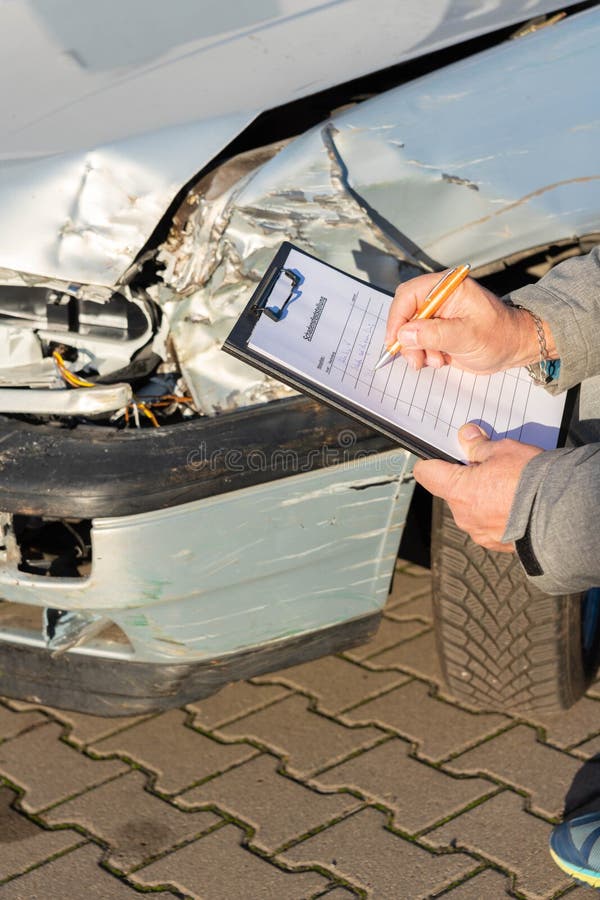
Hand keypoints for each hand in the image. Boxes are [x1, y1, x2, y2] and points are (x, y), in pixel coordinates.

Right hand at [385, 272, 548, 373]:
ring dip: (416, 350)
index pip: (409, 295)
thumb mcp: (468, 336)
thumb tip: (404, 334)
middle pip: (405, 314)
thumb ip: (435, 334)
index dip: (397, 318)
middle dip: (407, 339)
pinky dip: (423, 354)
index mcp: (447, 287)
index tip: (395, 340)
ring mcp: (437, 315)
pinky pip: (418, 342)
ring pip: (409, 331)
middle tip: (415, 359)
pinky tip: (439, 359)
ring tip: (436, 360)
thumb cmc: (500, 336)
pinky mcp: (437, 331)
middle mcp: (439, 297)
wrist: (515, 348)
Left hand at [414, 423, 542, 551]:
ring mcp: (479, 532)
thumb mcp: (503, 451)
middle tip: (490, 467)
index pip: (426, 473)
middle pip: (452, 491)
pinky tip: (516, 504)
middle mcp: (463, 515)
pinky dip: (497, 514)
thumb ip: (478, 445)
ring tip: (508, 486)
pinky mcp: (496, 543)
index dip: (432, 461)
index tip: (441, 455)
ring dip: (482, 497)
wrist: (562, 513)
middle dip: (466, 479)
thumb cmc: (530, 480)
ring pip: (471, 509)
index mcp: (457, 490)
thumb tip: (466, 436)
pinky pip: (488, 524)